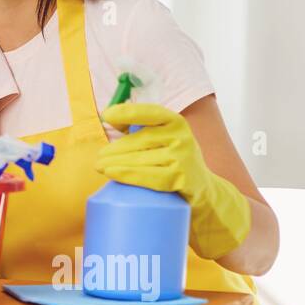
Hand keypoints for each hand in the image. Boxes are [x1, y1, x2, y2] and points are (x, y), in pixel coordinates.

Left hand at [96, 102, 250, 259]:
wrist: (205, 192)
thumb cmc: (174, 161)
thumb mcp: (163, 139)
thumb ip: (140, 128)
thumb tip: (110, 117)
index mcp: (176, 122)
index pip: (150, 112)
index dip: (127, 112)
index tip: (106, 115)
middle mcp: (181, 137)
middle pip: (139, 141)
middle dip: (114, 149)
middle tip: (98, 157)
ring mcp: (183, 158)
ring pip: (140, 159)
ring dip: (114, 163)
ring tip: (99, 166)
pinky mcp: (181, 179)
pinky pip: (148, 176)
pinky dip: (127, 174)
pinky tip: (110, 173)